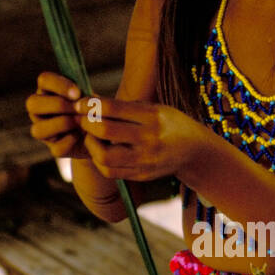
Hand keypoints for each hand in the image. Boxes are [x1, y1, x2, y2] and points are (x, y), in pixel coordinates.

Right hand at [25, 71, 88, 159]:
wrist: (102, 134)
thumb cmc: (92, 110)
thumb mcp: (89, 98)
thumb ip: (84, 95)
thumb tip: (82, 98)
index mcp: (47, 91)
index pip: (44, 80)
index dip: (59, 85)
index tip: (78, 93)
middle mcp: (39, 111)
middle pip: (32, 103)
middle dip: (58, 105)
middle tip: (78, 108)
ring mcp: (44, 131)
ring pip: (38, 130)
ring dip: (62, 124)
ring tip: (80, 121)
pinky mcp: (55, 149)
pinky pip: (57, 148)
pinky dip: (71, 141)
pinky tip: (83, 136)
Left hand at [74, 96, 204, 180]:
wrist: (195, 152)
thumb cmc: (168, 124)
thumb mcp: (153, 107)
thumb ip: (122, 105)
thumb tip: (88, 98)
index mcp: (153, 116)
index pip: (113, 108)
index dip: (90, 104)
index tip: (80, 103)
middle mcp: (150, 139)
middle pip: (105, 130)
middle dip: (87, 123)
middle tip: (82, 119)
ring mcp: (146, 160)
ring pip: (104, 156)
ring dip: (91, 144)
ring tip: (91, 136)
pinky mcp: (142, 175)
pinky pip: (110, 171)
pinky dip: (99, 160)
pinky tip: (100, 151)